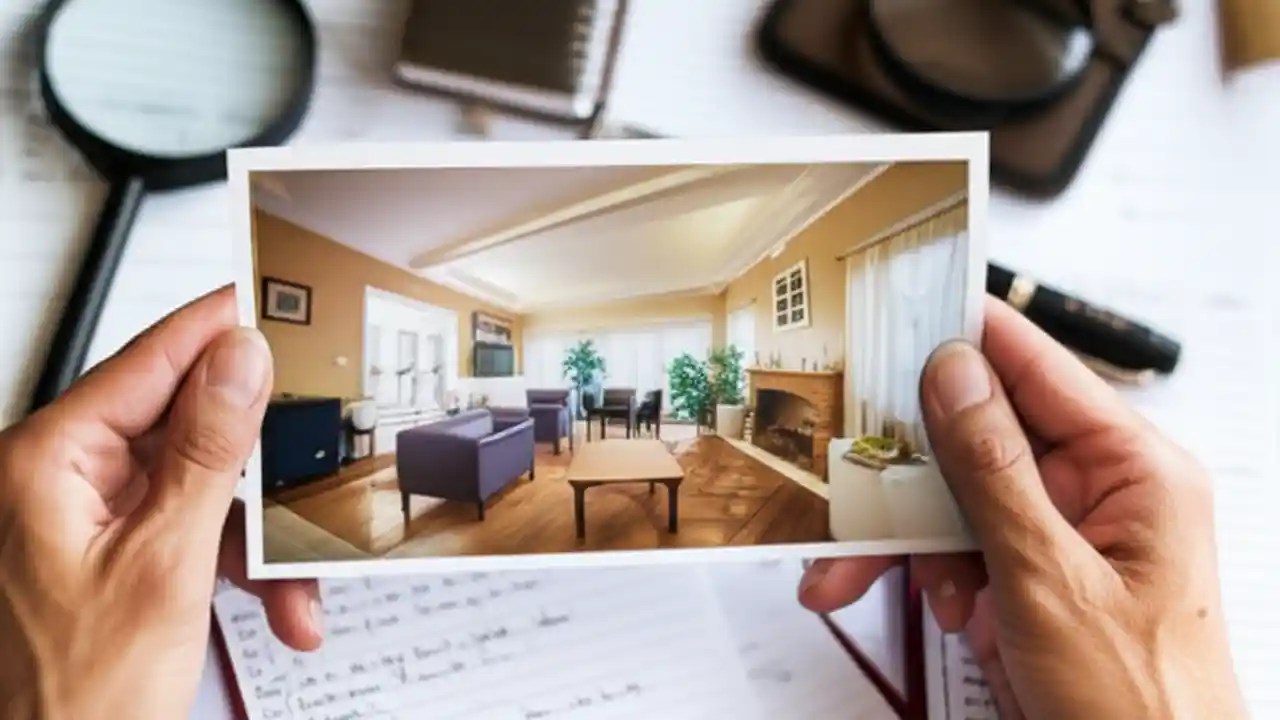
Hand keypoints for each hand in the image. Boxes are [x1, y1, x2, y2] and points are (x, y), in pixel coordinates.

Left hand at [0, 286, 322, 719]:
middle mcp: (59, 480)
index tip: (264, 293)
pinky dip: (237, 567)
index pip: (145, 362)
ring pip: (199, 488)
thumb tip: (238, 361)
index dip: (213, 328)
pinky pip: (192, 532)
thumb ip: (206, 452)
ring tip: (290, 592)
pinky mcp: (114, 552)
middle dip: (254, 475)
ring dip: (256, 541)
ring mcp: (86, 518)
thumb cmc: (77, 697)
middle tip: (302, 477)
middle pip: (183, 429)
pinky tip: (274, 607)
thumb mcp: (166, 563)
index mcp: (46, 463)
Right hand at [798, 298, 1245, 719]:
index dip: (968, 334)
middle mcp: (1100, 490)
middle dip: (906, 469)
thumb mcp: (1050, 581)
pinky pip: (962, 547)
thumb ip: (995, 472)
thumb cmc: (1140, 706)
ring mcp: (1062, 535)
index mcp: (1134, 470)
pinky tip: (932, 606)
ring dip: (904, 537)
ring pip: (958, 497)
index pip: (1038, 369)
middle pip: (981, 437)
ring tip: (849, 573)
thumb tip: (953, 374)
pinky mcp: (1032, 575)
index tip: (902, 307)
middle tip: (844, 472)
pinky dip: (929, 574)